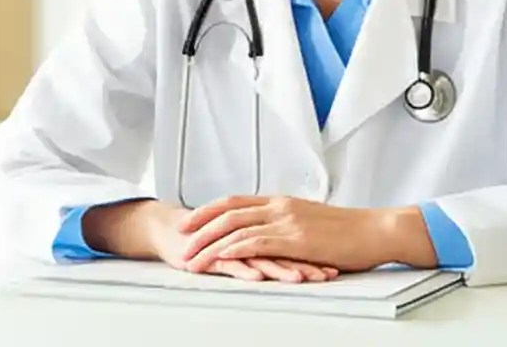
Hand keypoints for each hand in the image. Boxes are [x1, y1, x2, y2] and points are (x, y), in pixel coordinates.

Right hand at [83, 199, 338, 282]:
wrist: (169, 228)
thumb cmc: (206, 236)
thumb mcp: (241, 239)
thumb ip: (265, 243)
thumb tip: (296, 255)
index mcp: (257, 226)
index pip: (292, 240)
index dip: (314, 252)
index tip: (338, 262)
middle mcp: (245, 232)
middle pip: (281, 248)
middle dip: (306, 263)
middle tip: (327, 274)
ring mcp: (227, 242)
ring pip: (258, 254)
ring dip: (281, 267)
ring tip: (301, 278)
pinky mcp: (208, 252)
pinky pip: (228, 261)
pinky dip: (244, 269)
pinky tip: (258, 276)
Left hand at [176, 196, 436, 274]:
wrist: (376, 231)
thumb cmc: (351, 232)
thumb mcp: (313, 222)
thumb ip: (290, 224)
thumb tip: (274, 235)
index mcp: (282, 201)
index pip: (235, 201)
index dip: (209, 209)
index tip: (190, 219)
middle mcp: (279, 207)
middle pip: (227, 212)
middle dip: (199, 225)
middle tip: (180, 238)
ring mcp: (285, 221)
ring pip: (235, 228)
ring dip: (209, 244)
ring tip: (192, 258)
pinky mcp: (294, 239)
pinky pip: (254, 243)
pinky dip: (232, 251)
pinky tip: (218, 259)